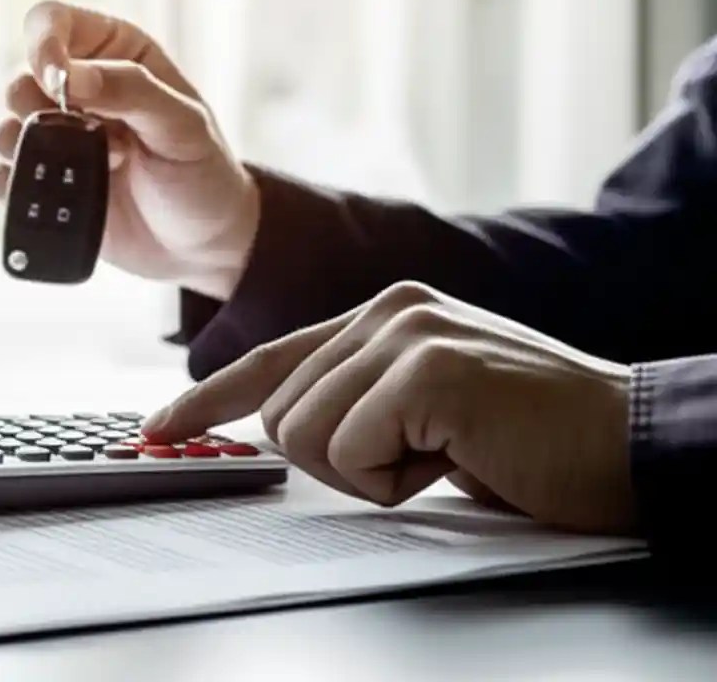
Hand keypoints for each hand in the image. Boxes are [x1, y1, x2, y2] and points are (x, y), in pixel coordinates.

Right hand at [0, 0, 259, 299]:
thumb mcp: (183, 125)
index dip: (44, 46)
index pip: (53, 22)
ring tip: (92, 170)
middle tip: (91, 137)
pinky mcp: (47, 184)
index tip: (58, 84)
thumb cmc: (203, 173)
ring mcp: (60, 139)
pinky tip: (66, 195)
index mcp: (115, 54)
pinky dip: (23, 187)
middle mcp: (80, 91)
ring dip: (35, 152)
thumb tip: (69, 77)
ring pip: (7, 128)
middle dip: (42, 111)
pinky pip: (5, 177)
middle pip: (20, 78)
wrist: (201, 244)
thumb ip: (131, 90)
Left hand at [142, 282, 636, 533]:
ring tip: (447, 450)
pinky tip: (459, 454)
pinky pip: (353, 452)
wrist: (630, 442)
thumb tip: (287, 425)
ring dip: (376, 472)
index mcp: (382, 315)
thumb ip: (360, 396)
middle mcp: (387, 310)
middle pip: (282, 415)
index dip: (208, 401)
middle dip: (345, 461)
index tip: (161, 428)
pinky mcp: (429, 368)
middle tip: (425, 454)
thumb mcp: (428, 405)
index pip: (270, 361)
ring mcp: (407, 332)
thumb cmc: (529, 437)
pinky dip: (400, 479)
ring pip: (306, 436)